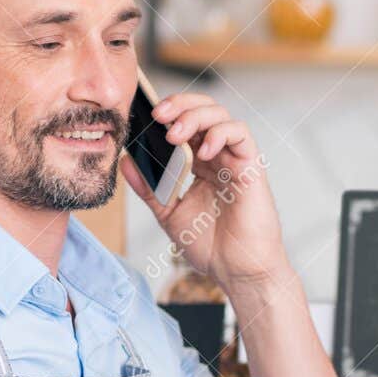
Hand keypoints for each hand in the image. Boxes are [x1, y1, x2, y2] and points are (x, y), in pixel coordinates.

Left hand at [119, 91, 289, 290]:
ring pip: (221, 116)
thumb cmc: (211, 247)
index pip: (186, 123)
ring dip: (195, 117)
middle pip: (204, 110)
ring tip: (174, 134)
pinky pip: (240, 134)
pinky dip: (220, 133)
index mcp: (200, 165)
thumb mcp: (169, 214)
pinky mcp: (251, 167)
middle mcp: (218, 158)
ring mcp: (235, 160)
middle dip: (180, 105)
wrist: (235, 271)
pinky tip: (203, 150)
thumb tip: (126, 161)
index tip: (146, 117)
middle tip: (158, 115)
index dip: (169, 112)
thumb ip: (148, 188)